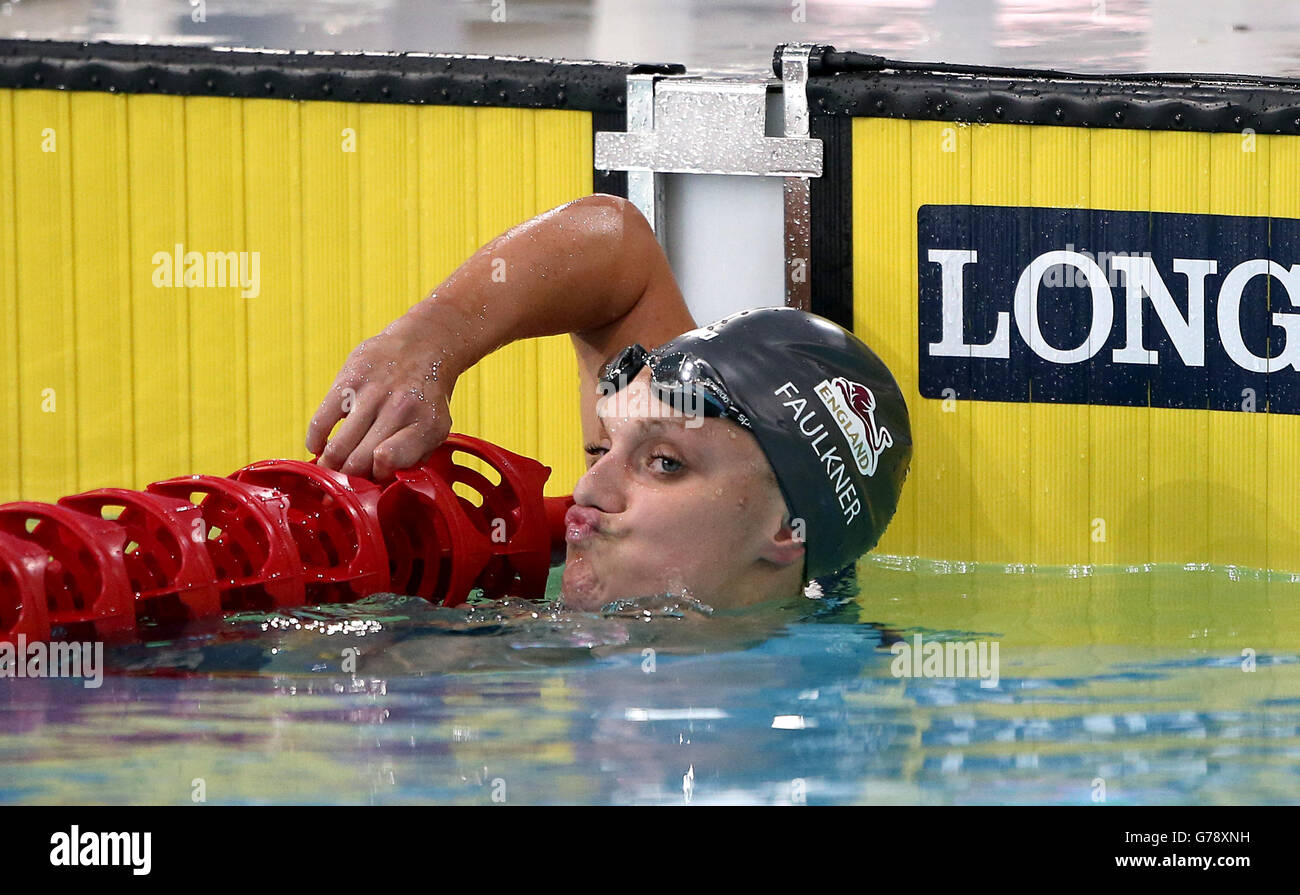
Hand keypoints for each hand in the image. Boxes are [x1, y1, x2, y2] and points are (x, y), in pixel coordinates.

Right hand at [306, 306, 460, 479]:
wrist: (422, 346)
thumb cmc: (424, 399)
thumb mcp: (434, 429)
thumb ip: (413, 458)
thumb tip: (379, 484)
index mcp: (426, 426)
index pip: (391, 462)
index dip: (376, 478)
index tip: (370, 483)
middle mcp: (400, 409)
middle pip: (359, 461)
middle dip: (345, 483)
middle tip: (337, 492)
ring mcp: (373, 392)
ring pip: (338, 446)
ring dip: (328, 466)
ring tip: (326, 472)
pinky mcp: (350, 379)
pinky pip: (321, 420)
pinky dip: (315, 440)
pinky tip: (319, 446)